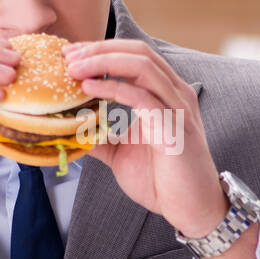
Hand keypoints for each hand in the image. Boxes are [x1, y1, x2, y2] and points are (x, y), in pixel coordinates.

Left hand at [62, 38, 228, 237]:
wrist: (191, 209)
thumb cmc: (163, 180)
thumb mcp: (121, 154)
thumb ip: (99, 138)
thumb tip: (70, 131)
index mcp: (166, 93)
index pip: (135, 55)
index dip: (101, 49)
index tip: (70, 54)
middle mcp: (175, 93)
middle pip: (138, 52)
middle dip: (99, 49)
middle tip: (67, 56)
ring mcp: (178, 108)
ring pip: (142, 66)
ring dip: (103, 62)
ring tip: (74, 68)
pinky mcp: (174, 128)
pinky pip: (142, 98)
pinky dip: (113, 88)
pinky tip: (90, 89)